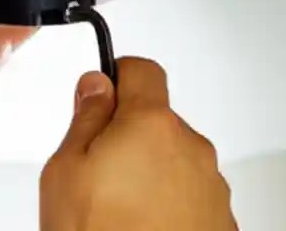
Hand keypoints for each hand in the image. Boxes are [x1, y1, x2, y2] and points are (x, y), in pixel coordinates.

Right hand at [40, 58, 236, 230]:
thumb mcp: (64, 171)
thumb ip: (84, 118)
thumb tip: (96, 87)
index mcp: (152, 125)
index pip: (142, 70)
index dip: (117, 77)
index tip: (101, 93)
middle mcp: (192, 149)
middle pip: (158, 121)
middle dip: (130, 136)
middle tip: (97, 172)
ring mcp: (212, 188)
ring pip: (175, 161)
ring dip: (151, 175)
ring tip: (117, 213)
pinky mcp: (221, 221)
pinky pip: (191, 198)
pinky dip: (169, 208)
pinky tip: (141, 229)